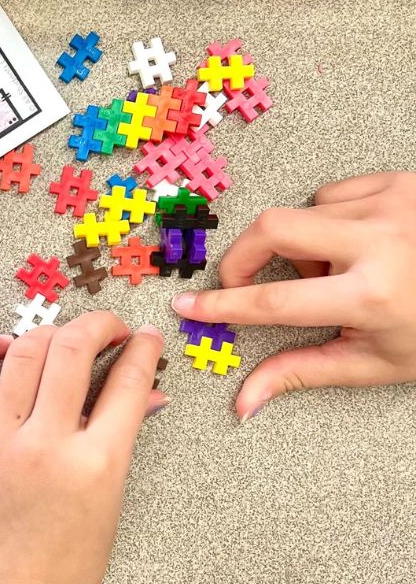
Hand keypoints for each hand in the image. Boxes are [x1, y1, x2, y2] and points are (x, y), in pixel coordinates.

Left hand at [0, 313, 165, 583]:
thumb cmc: (70, 565)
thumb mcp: (112, 500)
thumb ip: (125, 436)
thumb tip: (148, 391)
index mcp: (98, 464)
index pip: (129, 381)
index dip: (143, 348)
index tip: (145, 337)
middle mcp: (47, 447)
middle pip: (74, 349)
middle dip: (100, 325)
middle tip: (110, 330)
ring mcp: (1, 445)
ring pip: (24, 352)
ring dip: (50, 333)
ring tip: (63, 340)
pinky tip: (2, 346)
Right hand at [171, 171, 415, 418]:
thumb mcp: (374, 362)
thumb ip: (301, 373)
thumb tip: (244, 401)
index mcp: (372, 297)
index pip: (273, 302)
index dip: (222, 305)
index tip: (189, 305)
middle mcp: (380, 244)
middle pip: (274, 229)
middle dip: (245, 255)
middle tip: (246, 280)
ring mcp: (391, 205)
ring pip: (304, 212)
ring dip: (305, 244)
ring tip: (338, 272)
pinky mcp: (399, 182)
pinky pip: (335, 194)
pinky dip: (332, 221)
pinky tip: (361, 246)